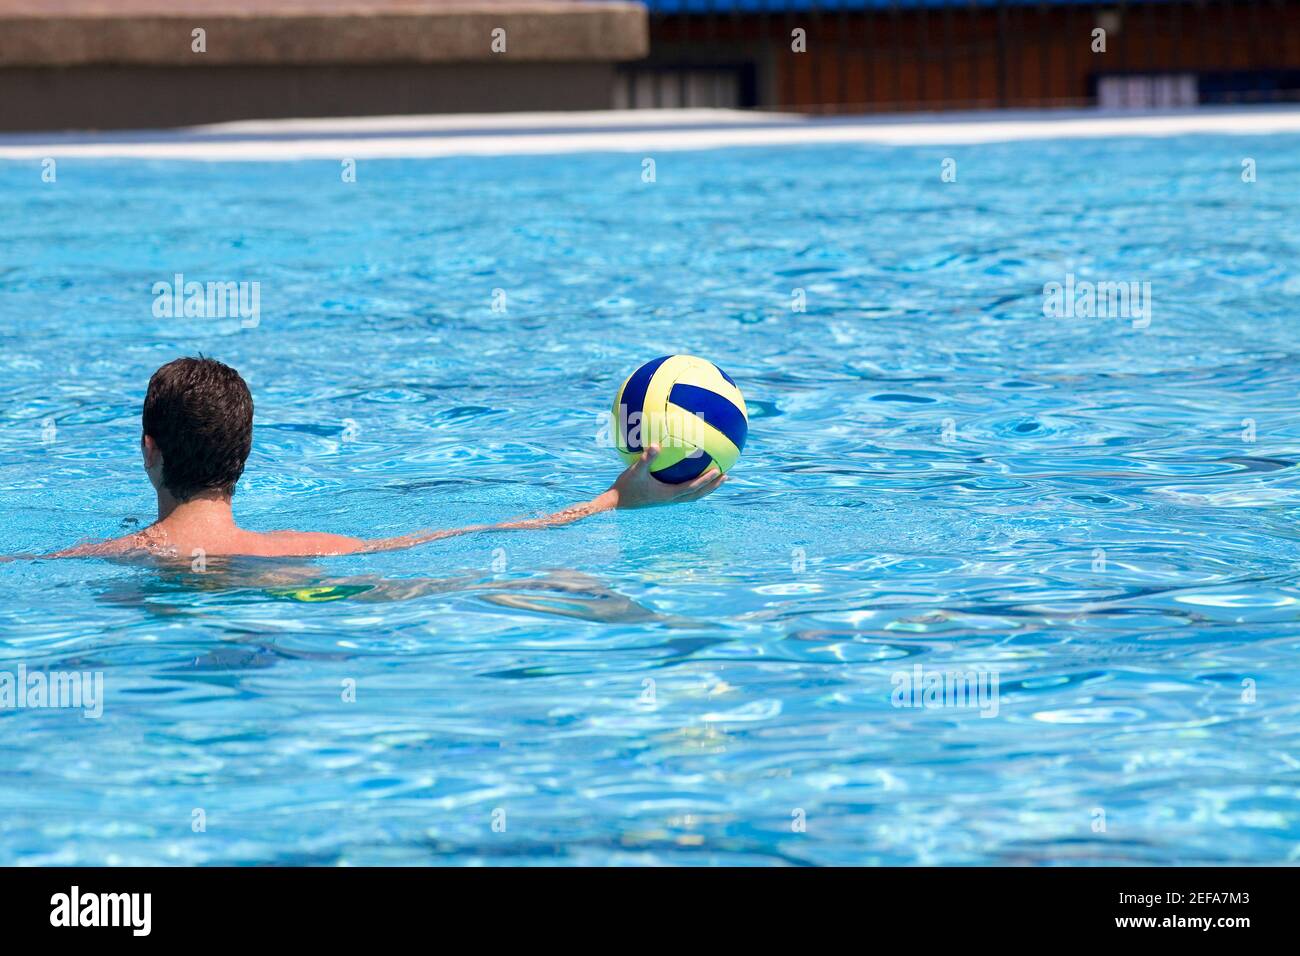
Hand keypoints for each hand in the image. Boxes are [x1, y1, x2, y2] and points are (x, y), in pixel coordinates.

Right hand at [605, 444, 725, 509]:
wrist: (616, 503)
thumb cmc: (625, 487)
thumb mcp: (635, 471)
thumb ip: (647, 458)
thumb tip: (656, 445)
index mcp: (668, 494)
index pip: (692, 487)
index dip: (706, 481)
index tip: (718, 472)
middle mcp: (671, 499)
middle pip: (698, 494)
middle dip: (713, 486)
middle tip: (726, 476)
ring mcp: (668, 500)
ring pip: (692, 495)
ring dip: (706, 488)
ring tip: (716, 478)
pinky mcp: (663, 498)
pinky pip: (683, 491)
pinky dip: (692, 485)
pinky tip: (690, 475)